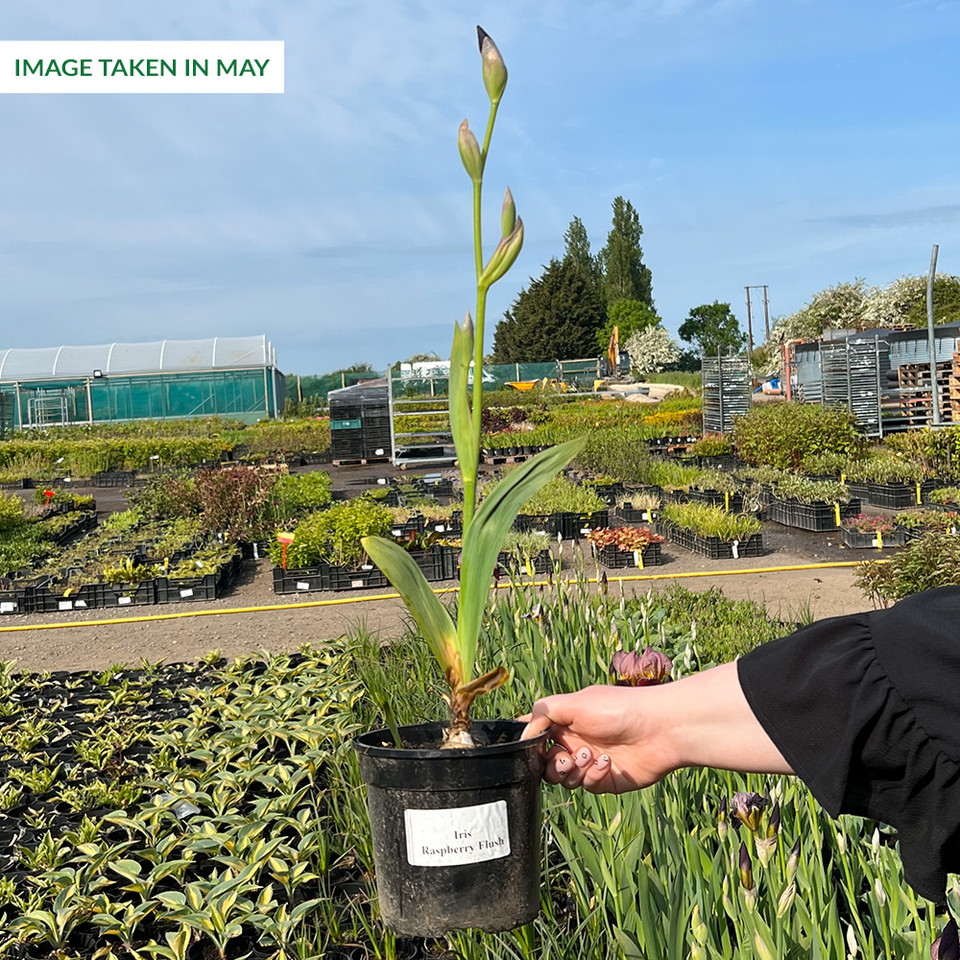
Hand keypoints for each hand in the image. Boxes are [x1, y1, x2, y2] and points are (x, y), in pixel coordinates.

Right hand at [520, 663, 791, 793]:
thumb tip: (523, 731)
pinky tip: (607, 764)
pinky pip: (587, 786)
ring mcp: (589, 762)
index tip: (530, 749)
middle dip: (551, 764)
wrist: (660, 729)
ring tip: (589, 757)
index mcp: (566, 721)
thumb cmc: (618, 709)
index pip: (537, 735)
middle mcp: (574, 741)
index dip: (529, 744)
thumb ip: (544, 713)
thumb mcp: (575, 703)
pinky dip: (593, 776)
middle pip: (546, 763)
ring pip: (564, 779)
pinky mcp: (604, 780)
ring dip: (572, 770)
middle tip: (566, 758)